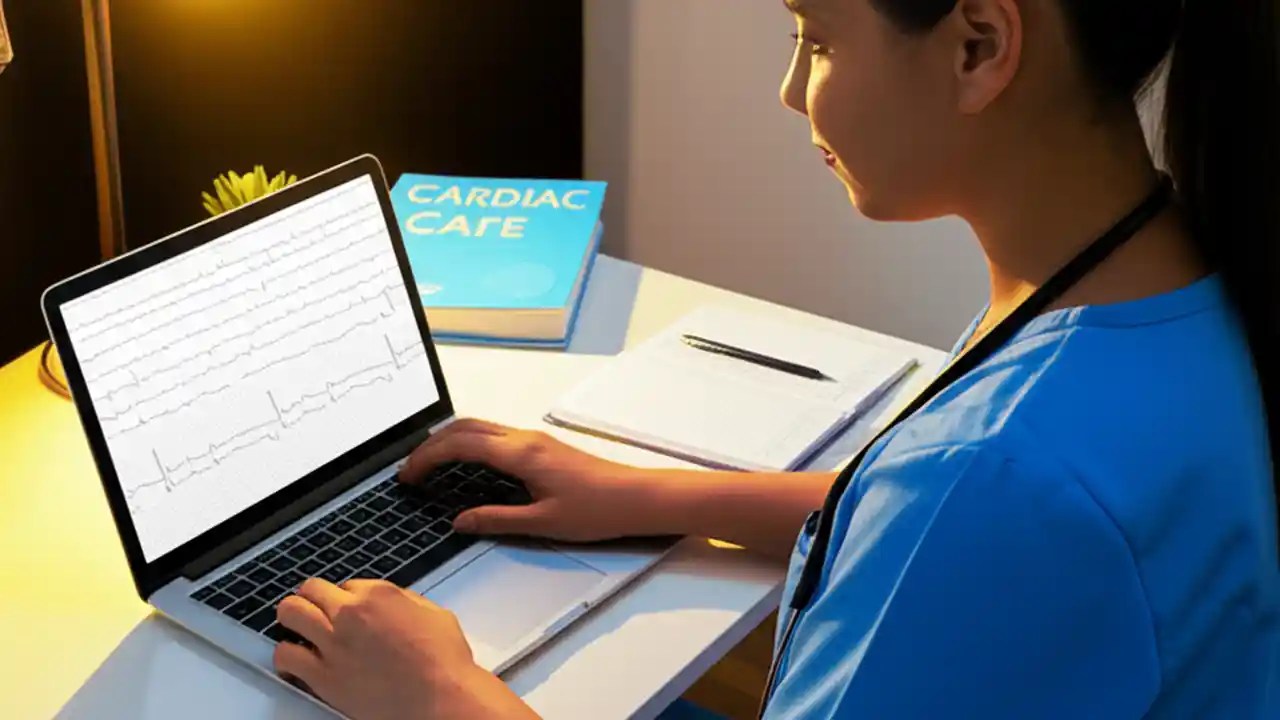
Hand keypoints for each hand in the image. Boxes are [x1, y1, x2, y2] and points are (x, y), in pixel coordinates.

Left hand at [273, 578, 537, 719]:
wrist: (440, 697)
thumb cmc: (444, 661)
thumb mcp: (433, 613)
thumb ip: (405, 601)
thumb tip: (390, 602)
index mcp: (379, 593)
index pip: (345, 585)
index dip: (344, 598)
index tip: (346, 609)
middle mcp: (350, 613)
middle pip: (310, 590)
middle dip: (311, 598)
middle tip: (312, 610)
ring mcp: (333, 643)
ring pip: (290, 613)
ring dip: (292, 617)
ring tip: (296, 629)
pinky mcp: (323, 675)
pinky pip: (286, 655)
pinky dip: (285, 655)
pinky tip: (294, 660)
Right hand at [398, 419, 654, 541]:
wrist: (635, 498)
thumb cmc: (595, 511)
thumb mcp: (541, 524)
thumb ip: (496, 520)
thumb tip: (459, 521)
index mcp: (520, 454)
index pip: (460, 445)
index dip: (427, 458)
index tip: (407, 476)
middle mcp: (524, 438)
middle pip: (465, 427)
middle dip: (431, 444)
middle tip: (410, 470)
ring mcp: (534, 439)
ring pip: (480, 427)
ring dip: (450, 441)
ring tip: (429, 466)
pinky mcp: (542, 445)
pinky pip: (495, 435)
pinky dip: (470, 444)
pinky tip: (465, 465)